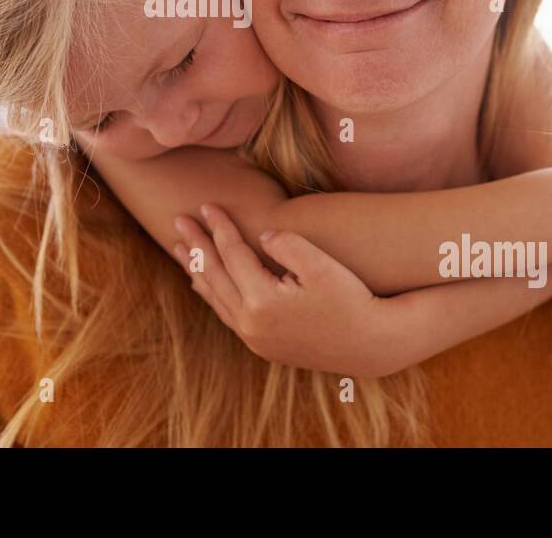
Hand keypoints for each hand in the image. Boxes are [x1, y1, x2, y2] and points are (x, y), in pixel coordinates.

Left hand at [168, 204, 405, 378]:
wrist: (372, 344)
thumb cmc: (352, 298)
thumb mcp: (321, 264)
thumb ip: (286, 243)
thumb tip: (261, 234)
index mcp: (261, 301)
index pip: (232, 255)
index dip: (219, 227)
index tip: (206, 204)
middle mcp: (251, 324)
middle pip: (215, 276)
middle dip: (196, 246)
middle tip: (178, 220)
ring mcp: (255, 339)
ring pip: (216, 298)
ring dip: (198, 271)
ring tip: (181, 249)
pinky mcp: (264, 347)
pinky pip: (228, 315)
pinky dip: (213, 295)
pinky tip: (205, 283)